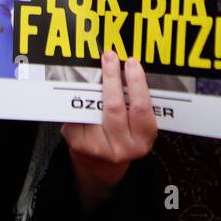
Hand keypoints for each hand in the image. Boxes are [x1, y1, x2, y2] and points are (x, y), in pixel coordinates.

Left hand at [61, 51, 157, 210]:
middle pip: (114, 106)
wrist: (102, 163)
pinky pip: (78, 113)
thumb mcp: (137, 125)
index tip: (132, 62)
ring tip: (97, 68)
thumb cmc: (123, 136)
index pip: (141, 108)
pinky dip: (80, 99)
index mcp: (142, 140)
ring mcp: (98, 147)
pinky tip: (83, 91)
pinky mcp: (78, 143)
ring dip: (94, 85)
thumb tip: (128, 67)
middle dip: (111, 77)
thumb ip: (135, 103)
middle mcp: (121, 147)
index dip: (136, 83)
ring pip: (93, 108)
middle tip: (110, 56)